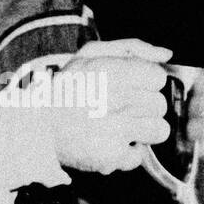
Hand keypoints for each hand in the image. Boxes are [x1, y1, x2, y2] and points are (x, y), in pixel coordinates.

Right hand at [48, 38, 170, 174]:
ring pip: (159, 130)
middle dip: (143, 106)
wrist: (36, 128)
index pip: (157, 77)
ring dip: (143, 130)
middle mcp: (114, 99)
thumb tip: (167, 54)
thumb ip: (132, 47)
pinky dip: (127, 153)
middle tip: (120, 108)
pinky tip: (110, 143)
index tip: (130, 86)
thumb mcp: (90, 54)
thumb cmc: (68, 89)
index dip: (145, 82)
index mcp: (110, 71)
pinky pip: (140, 156)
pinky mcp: (111, 156)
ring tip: (120, 127)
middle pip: (159, 104)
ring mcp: (114, 130)